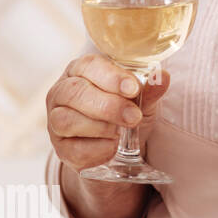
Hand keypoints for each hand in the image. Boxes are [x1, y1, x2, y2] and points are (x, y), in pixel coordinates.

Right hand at [46, 55, 171, 171]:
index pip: (89, 66)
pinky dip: (97, 150)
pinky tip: (112, 148)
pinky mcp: (60, 149)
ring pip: (67, 121)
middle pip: (75, 93)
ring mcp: (55, 122)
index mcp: (80, 71)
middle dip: (107, 106)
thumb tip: (161, 78)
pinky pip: (73, 149)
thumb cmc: (123, 115)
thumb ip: (148, 90)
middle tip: (132, 117)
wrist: (117, 151)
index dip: (111, 77)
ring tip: (121, 134)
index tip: (133, 89)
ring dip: (100, 128)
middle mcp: (61, 93)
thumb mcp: (139, 101)